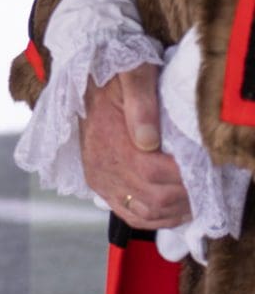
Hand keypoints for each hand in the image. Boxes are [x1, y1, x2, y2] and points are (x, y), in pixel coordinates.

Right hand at [81, 63, 190, 228]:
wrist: (87, 82)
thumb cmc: (115, 77)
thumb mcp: (132, 75)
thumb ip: (141, 102)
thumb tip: (149, 140)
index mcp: (110, 141)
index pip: (155, 173)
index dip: (186, 177)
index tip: (205, 167)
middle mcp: (102, 166)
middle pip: (155, 199)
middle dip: (187, 196)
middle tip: (206, 184)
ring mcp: (100, 178)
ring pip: (146, 213)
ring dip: (176, 210)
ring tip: (195, 196)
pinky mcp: (99, 184)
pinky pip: (130, 215)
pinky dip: (156, 219)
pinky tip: (173, 208)